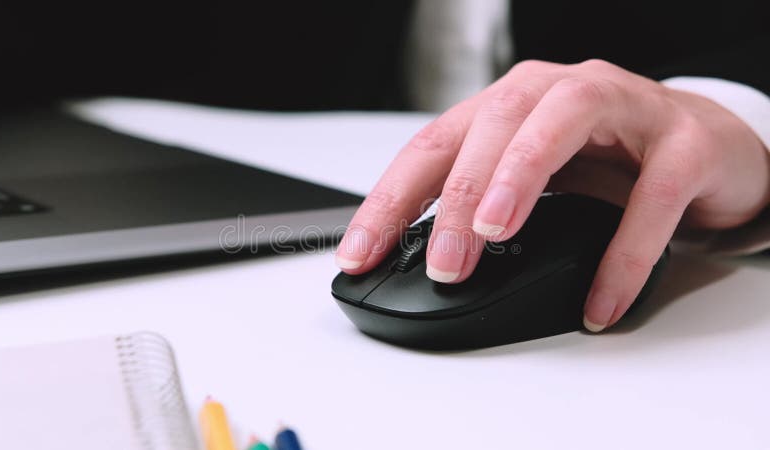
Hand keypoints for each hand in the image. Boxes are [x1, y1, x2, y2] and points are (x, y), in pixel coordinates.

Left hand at [335, 59, 769, 331]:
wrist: (707, 146)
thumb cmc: (609, 161)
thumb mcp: (532, 181)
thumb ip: (483, 211)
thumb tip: (426, 264)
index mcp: (508, 107)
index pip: (433, 145)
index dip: (390, 199)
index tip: (359, 254)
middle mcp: (556, 93)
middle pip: (490, 126)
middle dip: (455, 194)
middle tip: (442, 262)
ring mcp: (624, 108)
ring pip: (559, 124)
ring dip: (518, 177)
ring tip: (493, 234)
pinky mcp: (685, 142)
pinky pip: (651, 195)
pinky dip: (624, 251)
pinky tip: (600, 300)